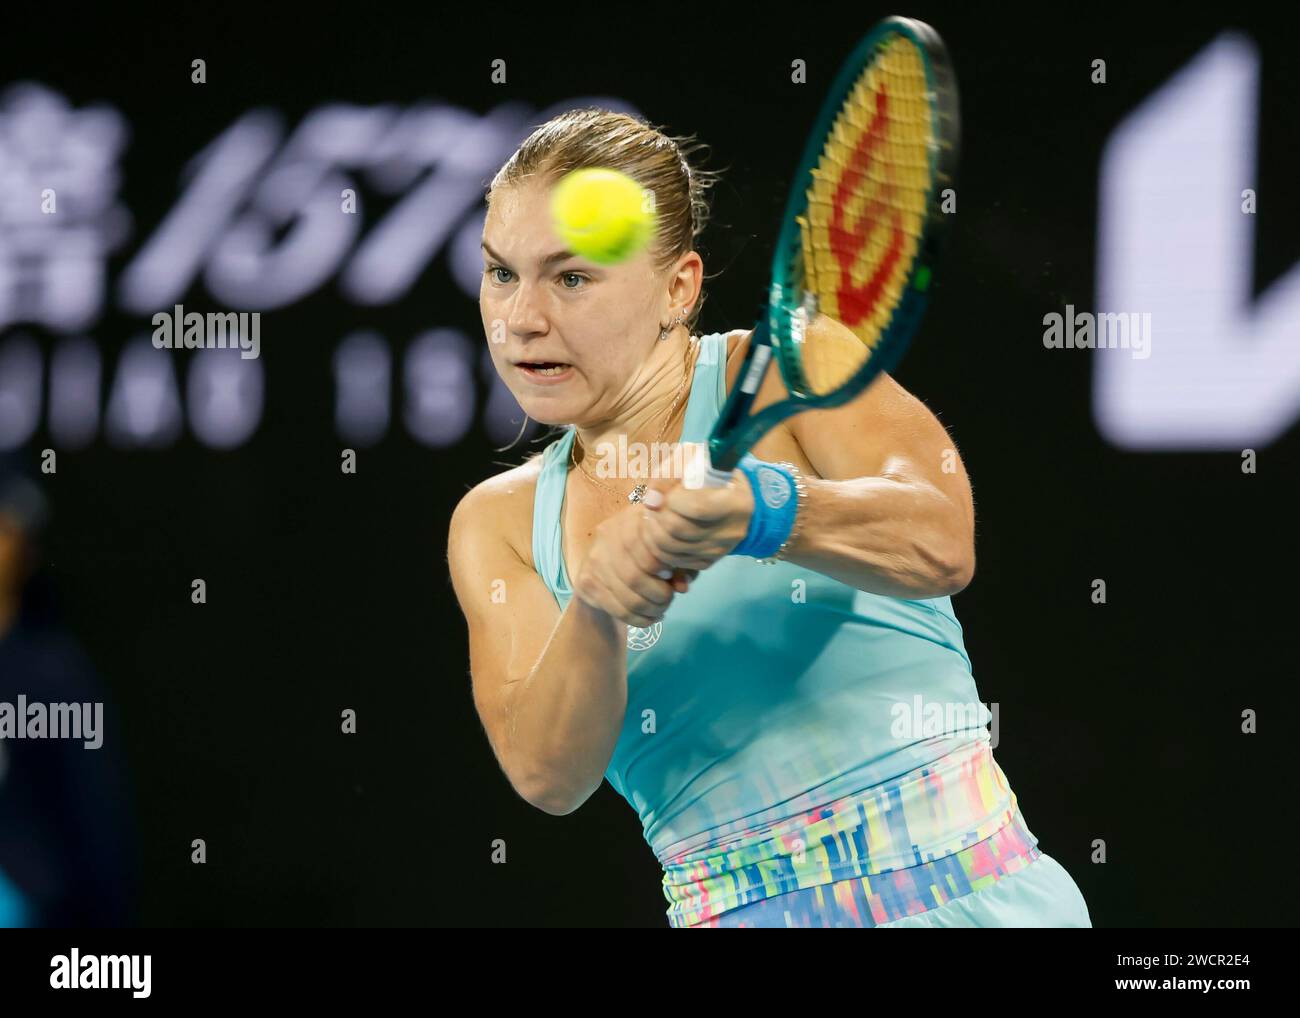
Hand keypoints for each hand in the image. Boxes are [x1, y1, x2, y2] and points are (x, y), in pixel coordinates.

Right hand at [572, 501, 698, 627]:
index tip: (671, 577)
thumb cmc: (650, 548)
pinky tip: (649, 616)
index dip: (664, 570)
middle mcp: (608, 535)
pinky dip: (639, 620)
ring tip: (660, 609)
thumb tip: (682, 587)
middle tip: (668, 599)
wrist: (609, 554)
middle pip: (635, 577)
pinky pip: (617, 609)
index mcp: (633, 519)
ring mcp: (594, 559)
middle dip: (660, 596)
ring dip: (651, 610)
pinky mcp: (586, 581)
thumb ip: (682, 566)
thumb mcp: (672, 550)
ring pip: (627, 598)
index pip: (649, 551)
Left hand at [639, 471, 754, 571]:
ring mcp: (719, 550)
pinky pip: (673, 559)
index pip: (697, 507)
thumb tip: (651, 499)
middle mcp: (731, 531)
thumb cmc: (711, 475)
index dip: (671, 500)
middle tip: (651, 505)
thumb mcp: (695, 460)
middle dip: (657, 515)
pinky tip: (658, 530)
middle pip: (679, 529)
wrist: (732, 499)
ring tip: (651, 515)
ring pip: (671, 547)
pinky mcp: (707, 561)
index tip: (662, 492)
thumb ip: (670, 472)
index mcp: (736, 503)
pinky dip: (657, 546)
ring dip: (651, 530)